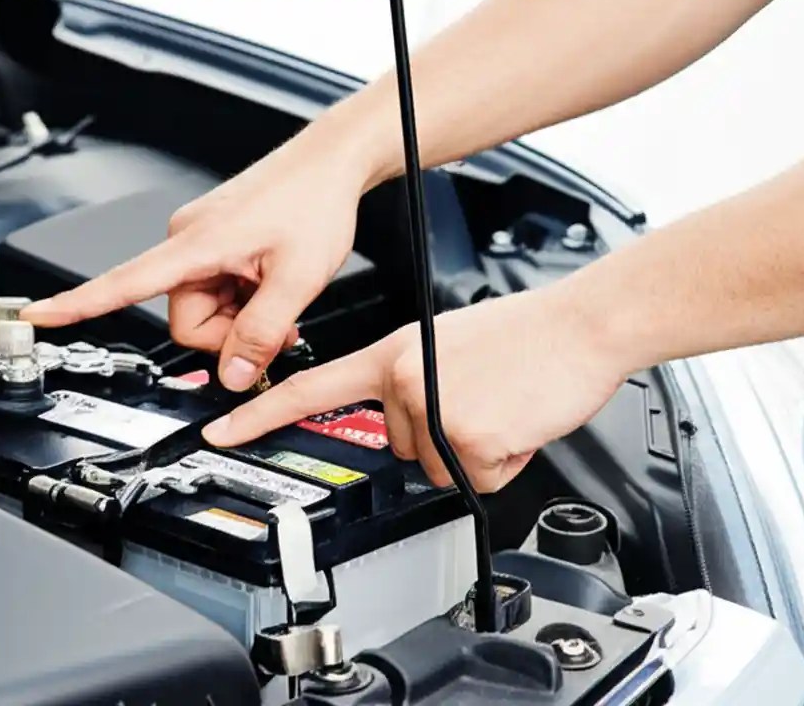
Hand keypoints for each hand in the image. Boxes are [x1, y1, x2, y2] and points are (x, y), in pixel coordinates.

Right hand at [20, 126, 371, 390]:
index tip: (36, 315)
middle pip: (184, 320)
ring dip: (239, 318)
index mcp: (193, 245)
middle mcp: (185, 240)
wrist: (330, 164)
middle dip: (227, 333)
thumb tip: (232, 375)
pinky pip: (215, 291)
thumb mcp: (297, 281)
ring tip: (276, 294)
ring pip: (203, 311)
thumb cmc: (313, 202)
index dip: (76, 305)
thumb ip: (261, 334)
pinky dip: (242, 302)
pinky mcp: (213, 244)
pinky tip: (269, 285)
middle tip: (273, 321)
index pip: (121, 283)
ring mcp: (199, 242)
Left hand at [202, 287, 629, 490]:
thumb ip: (410, 382)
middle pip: (403, 448)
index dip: (260, 414)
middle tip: (479, 399)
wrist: (581, 325)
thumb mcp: (445, 346)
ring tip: (501, 405)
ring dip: (474, 451)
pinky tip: (516, 422)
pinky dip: (502, 462)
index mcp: (392, 353)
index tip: (221, 431)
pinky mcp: (467, 437)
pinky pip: (477, 478)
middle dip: (442, 438)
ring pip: (439, 468)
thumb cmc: (525, 334)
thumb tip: (405, 424)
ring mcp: (432, 409)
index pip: (312, 388)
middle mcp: (403, 379)